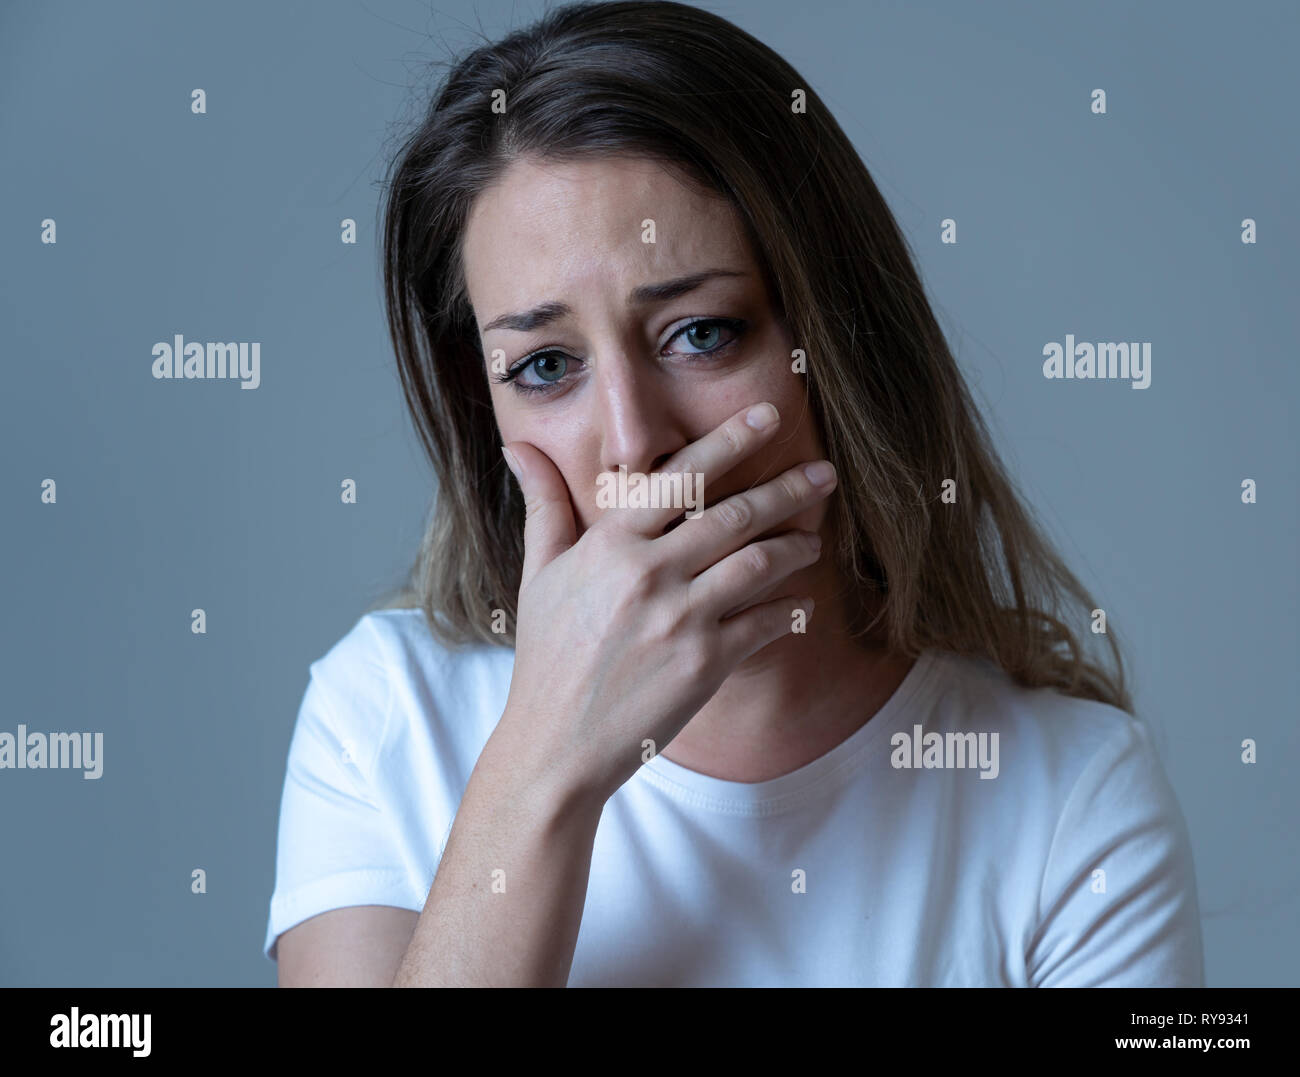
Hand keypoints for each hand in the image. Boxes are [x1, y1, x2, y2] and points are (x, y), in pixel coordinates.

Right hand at [496, 402, 837, 805]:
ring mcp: (680, 619)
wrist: (556, 744)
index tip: (768, 417)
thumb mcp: (538, 574)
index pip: (681, 476)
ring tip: (814, 540)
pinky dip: (791, 610)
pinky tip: (801, 603)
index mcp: (610, 544)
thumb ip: (543, 504)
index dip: (731, 441)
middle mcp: (649, 574)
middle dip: (787, 490)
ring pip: (758, 564)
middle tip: (822, 475)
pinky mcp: (706, 665)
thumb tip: (518, 446)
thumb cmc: (546, 657)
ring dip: (796, 548)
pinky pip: (764, 624)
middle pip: (735, 515)